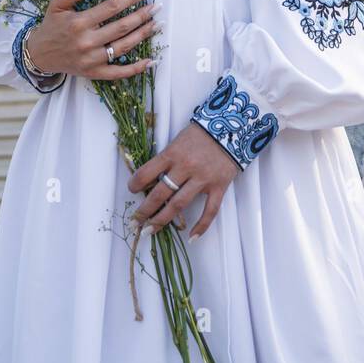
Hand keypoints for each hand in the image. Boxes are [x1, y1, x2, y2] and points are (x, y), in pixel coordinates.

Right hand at [27, 0, 158, 81]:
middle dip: (142, 15)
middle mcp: (87, 42)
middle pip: (122, 27)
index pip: (111, 7)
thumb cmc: (51, 26)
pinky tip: (152, 61)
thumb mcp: (57, 5)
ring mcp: (92, 59)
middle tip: (157, 7)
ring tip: (158, 24)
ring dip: (143, 35)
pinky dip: (136, 69)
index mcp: (79, 22)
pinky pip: (118, 73)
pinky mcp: (94, 73)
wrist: (39, 55)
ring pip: (124, 47)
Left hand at [128, 122, 239, 239]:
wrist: (231, 126)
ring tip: (150, 230)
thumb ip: (167, 158)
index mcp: (172, 153)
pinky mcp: (219, 186)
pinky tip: (191, 236)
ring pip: (179, 205)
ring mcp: (203, 179)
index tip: (132, 190)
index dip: (135, 184)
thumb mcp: (178, 140)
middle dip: (144, 210)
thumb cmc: (201, 134)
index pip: (146, 172)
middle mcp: (186, 167)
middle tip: (135, 221)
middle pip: (160, 194)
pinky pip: (210, 211)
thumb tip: (150, 178)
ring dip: (162, 220)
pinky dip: (201, 226)